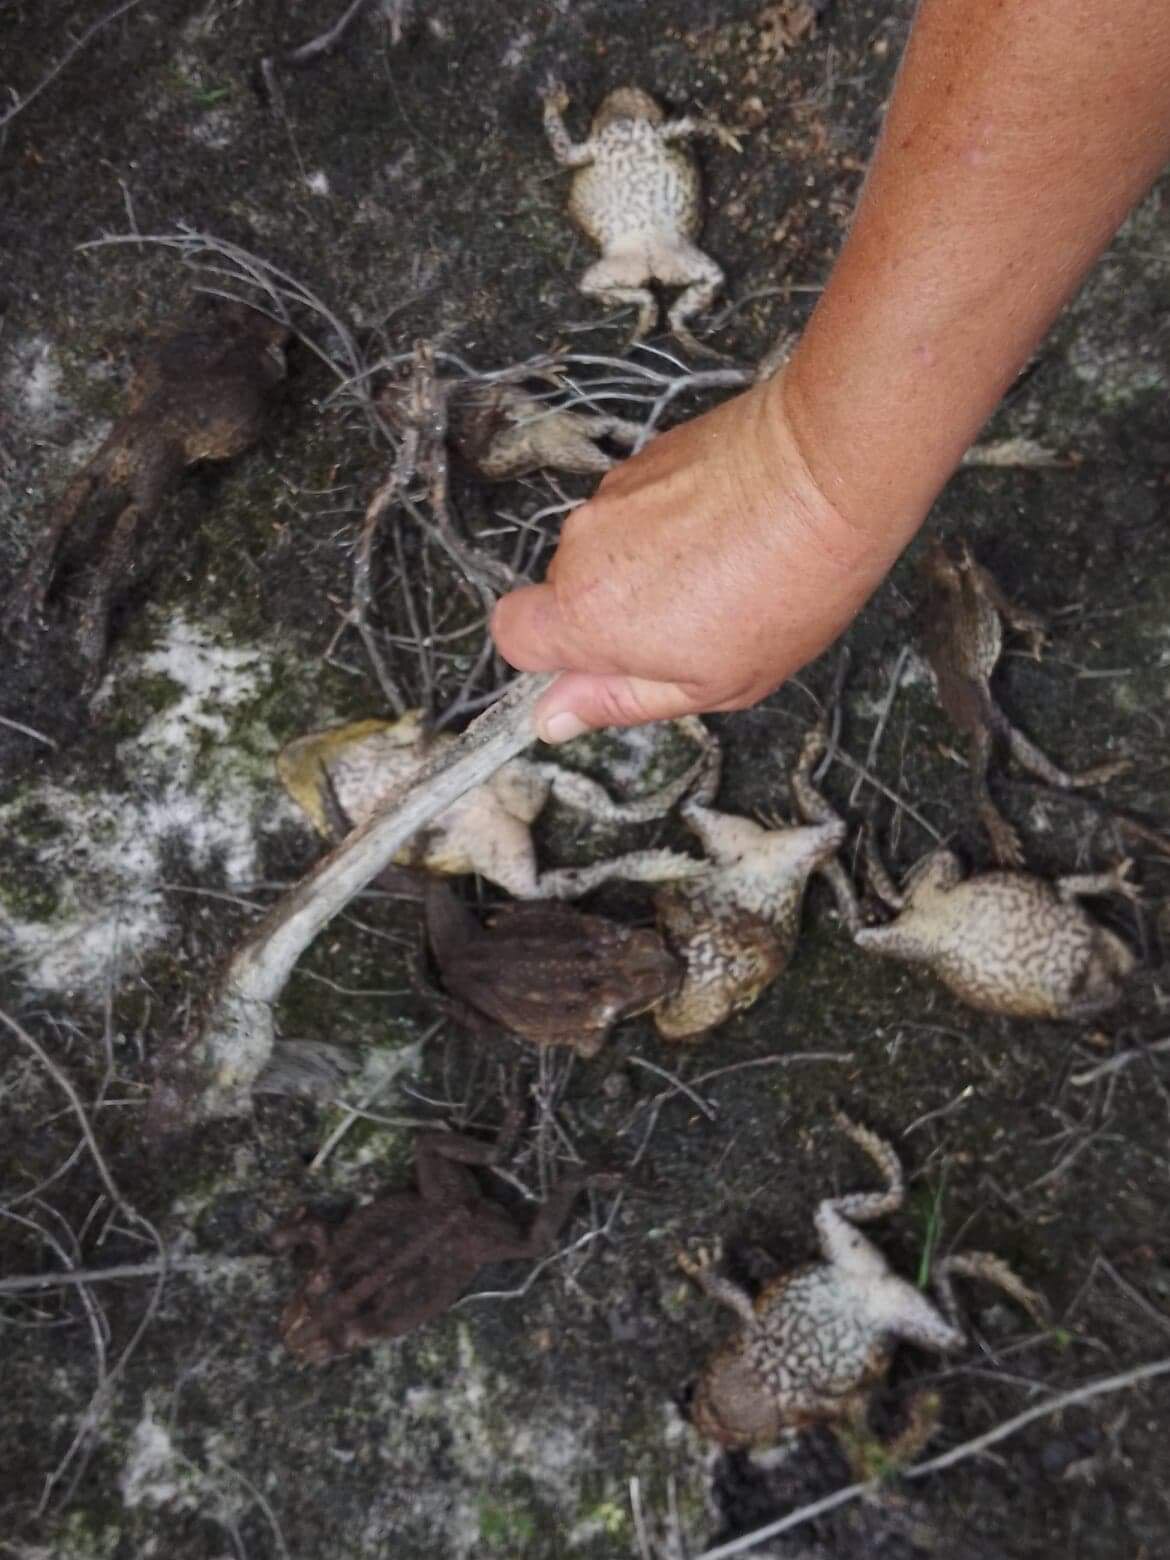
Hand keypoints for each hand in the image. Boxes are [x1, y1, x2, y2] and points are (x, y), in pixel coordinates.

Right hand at [491, 372, 914, 740]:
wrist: (828, 469)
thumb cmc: (786, 586)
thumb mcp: (711, 682)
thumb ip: (620, 699)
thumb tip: (552, 718)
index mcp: (588, 615)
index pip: (511, 637)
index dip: (549, 656)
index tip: (601, 664)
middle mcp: (582, 547)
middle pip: (566, 591)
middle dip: (615, 612)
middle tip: (694, 623)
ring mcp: (612, 495)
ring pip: (607, 548)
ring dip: (649, 565)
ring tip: (726, 571)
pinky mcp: (645, 457)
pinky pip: (639, 508)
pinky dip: (672, 522)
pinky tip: (731, 529)